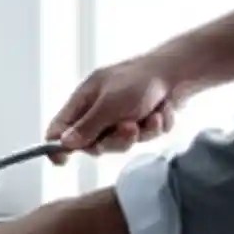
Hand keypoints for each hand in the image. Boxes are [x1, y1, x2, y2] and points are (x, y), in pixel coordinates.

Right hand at [46, 53, 182, 163]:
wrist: (177, 72)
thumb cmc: (138, 80)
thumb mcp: (109, 105)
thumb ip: (87, 126)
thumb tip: (64, 143)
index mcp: (83, 102)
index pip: (59, 128)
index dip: (56, 145)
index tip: (61, 161)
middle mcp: (98, 112)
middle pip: (94, 144)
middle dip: (116, 139)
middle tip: (130, 127)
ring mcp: (120, 119)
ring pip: (122, 144)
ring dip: (141, 132)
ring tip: (151, 115)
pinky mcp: (141, 124)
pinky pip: (144, 138)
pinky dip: (155, 126)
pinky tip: (160, 111)